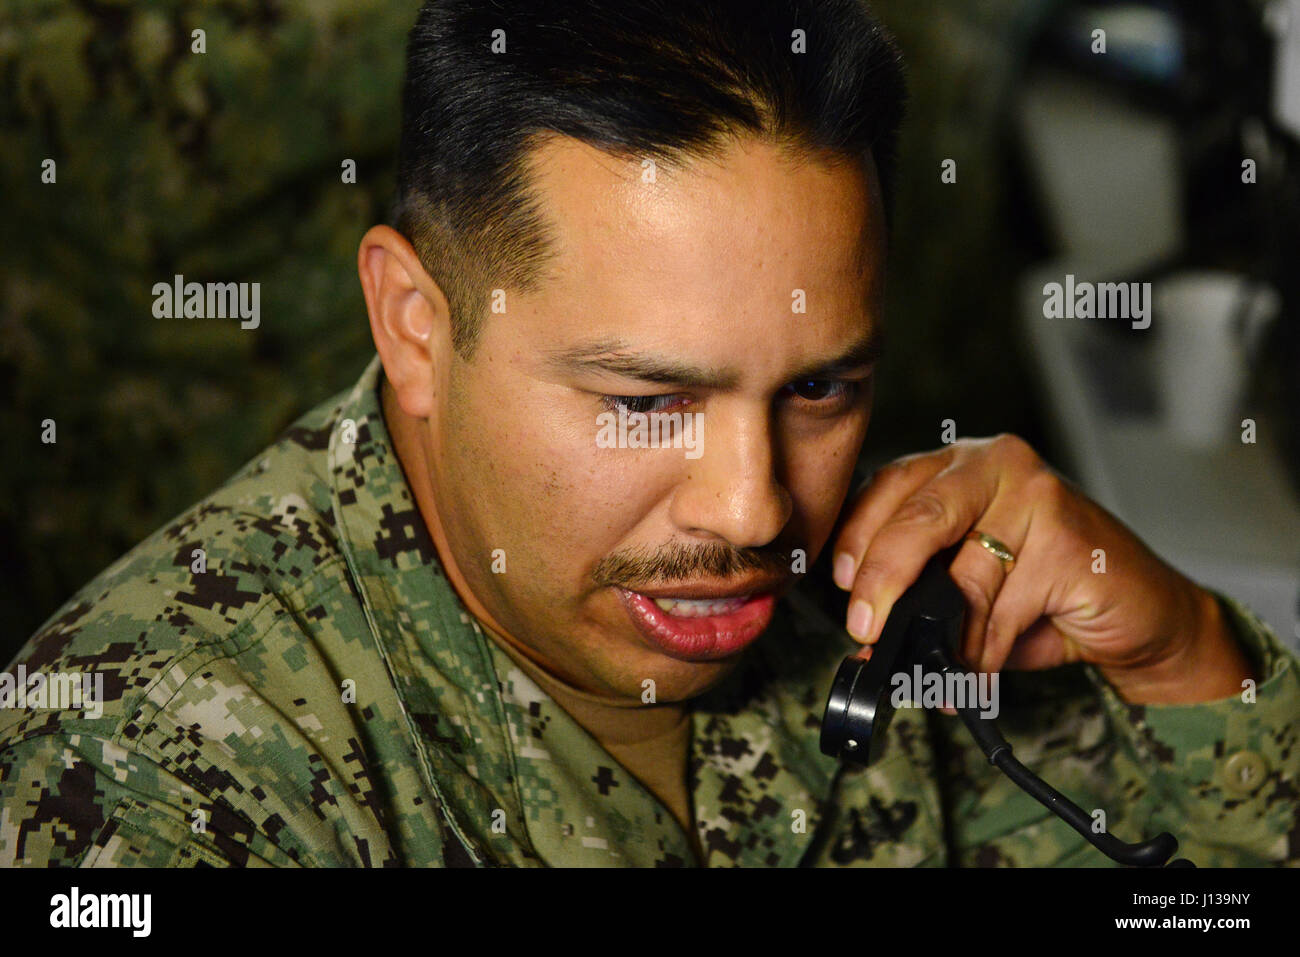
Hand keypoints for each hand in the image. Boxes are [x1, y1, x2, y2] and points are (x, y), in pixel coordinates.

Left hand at [831, 435, 1254, 703]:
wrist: (1142, 612)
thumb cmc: (1048, 591)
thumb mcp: (968, 580)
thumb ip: (919, 588)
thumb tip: (864, 630)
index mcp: (960, 463)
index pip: (887, 486)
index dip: (856, 540)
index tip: (841, 585)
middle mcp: (997, 465)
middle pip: (917, 520)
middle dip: (880, 582)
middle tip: (864, 627)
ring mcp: (1038, 496)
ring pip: (963, 578)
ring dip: (947, 637)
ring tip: (947, 662)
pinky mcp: (1067, 540)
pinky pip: (1001, 610)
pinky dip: (984, 651)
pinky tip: (984, 664)